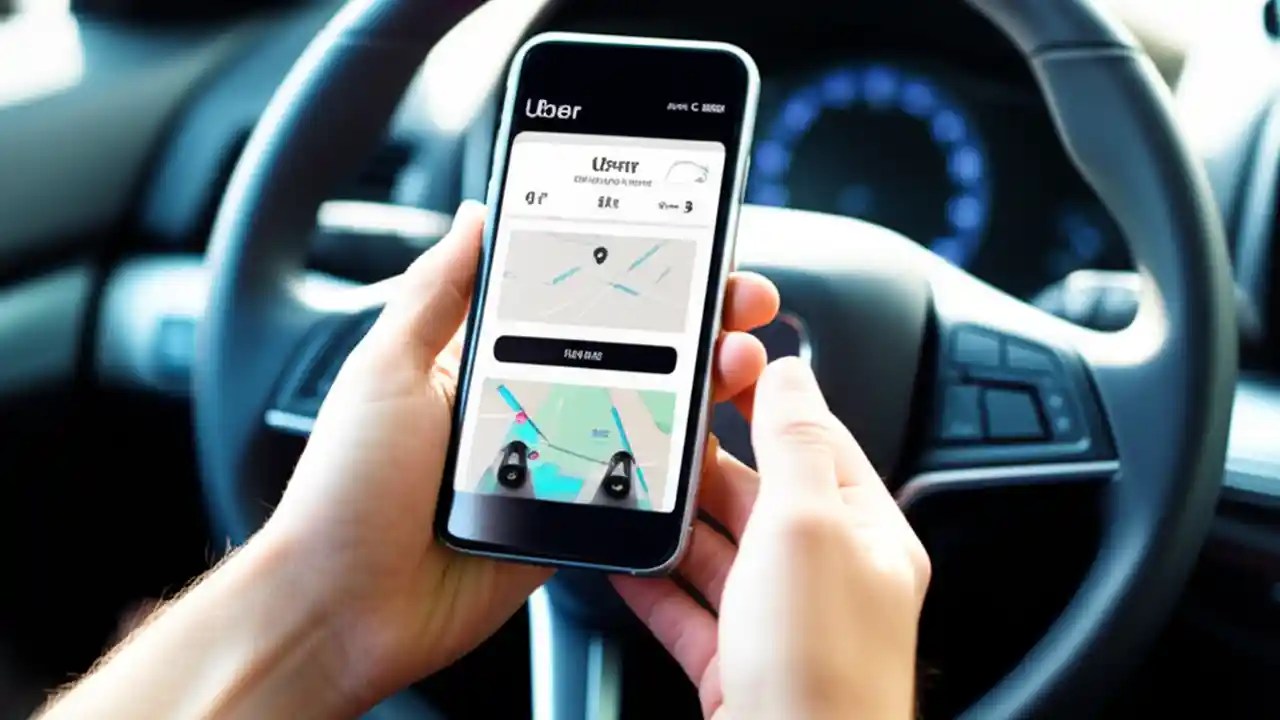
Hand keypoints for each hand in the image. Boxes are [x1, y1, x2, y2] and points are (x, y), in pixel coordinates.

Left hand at [263, 201, 781, 707]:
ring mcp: (553, 461)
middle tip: (738, 301)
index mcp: (482, 360)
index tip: (686, 247)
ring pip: (642, 413)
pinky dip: (677, 462)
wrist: (345, 606)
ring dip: (700, 384)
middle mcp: (526, 403)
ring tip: (736, 361)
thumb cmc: (347, 489)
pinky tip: (710, 436)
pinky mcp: (570, 516)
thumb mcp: (385, 368)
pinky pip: (634, 484)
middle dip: (692, 320)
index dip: (631, 271)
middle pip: (626, 351)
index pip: (573, 298)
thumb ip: (437, 292)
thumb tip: (475, 215)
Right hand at [613, 359, 930, 718]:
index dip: (769, 401)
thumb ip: (794, 443)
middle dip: (709, 467)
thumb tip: (788, 372)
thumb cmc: (821, 668)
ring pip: (721, 555)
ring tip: (631, 492)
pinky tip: (622, 566)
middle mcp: (828, 578)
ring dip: (676, 526)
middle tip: (656, 435)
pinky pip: (691, 613)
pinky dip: (654, 588)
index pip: (818, 442)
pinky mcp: (740, 667)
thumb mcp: (806, 524)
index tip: (721, 369)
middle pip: (762, 497)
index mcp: (866, 534)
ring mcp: (782, 626)